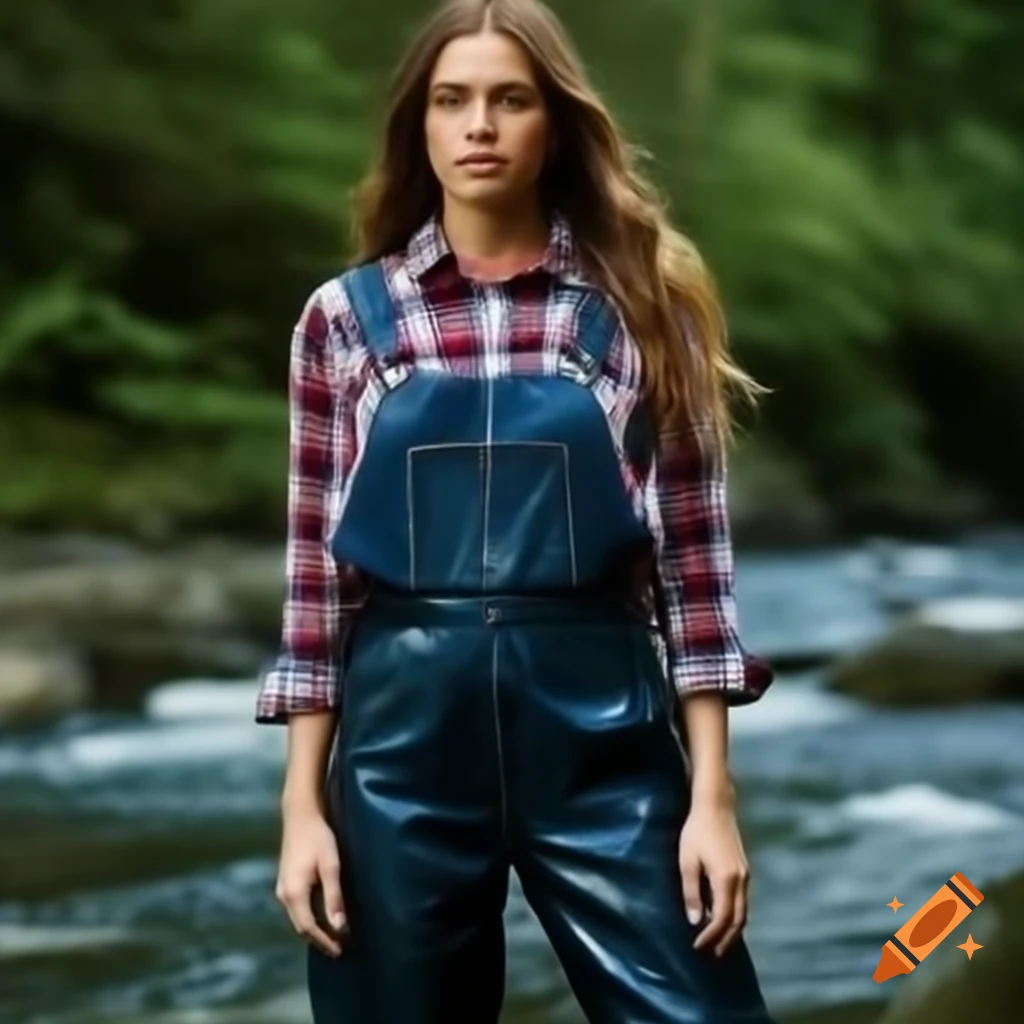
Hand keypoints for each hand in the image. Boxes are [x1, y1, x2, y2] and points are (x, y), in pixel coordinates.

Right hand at [276, 805, 346, 956]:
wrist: (300, 815)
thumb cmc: (318, 838)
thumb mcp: (331, 866)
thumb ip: (334, 897)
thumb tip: (339, 926)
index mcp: (294, 894)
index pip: (309, 928)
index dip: (324, 941)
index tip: (340, 950)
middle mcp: (284, 895)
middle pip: (301, 926)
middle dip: (319, 939)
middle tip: (339, 948)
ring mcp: (282, 888)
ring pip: (298, 917)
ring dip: (314, 929)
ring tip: (333, 936)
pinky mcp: (285, 881)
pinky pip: (296, 907)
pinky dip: (309, 916)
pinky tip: (322, 916)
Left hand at [678, 796, 749, 957]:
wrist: (716, 806)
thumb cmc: (696, 831)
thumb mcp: (688, 860)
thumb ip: (692, 891)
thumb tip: (696, 921)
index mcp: (726, 878)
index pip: (722, 918)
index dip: (711, 936)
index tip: (697, 947)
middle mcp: (741, 880)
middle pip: (738, 920)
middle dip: (725, 940)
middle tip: (712, 955)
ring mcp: (745, 875)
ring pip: (743, 912)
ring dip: (732, 931)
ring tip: (718, 944)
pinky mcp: (744, 870)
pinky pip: (742, 901)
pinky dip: (734, 916)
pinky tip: (723, 920)